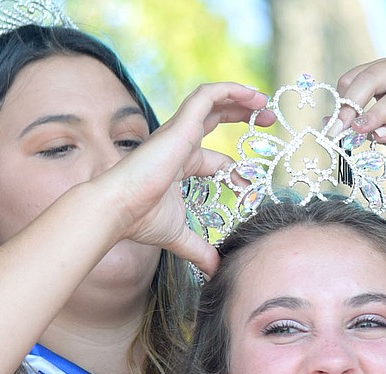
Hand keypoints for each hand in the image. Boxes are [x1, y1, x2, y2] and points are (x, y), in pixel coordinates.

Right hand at [99, 82, 273, 274]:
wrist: (118, 210)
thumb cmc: (141, 220)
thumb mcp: (180, 237)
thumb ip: (200, 251)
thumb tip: (216, 272)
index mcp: (181, 164)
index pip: (215, 159)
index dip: (238, 170)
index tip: (253, 187)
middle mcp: (180, 143)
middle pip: (215, 118)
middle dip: (242, 115)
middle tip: (268, 121)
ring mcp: (178, 131)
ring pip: (213, 100)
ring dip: (240, 98)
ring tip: (266, 102)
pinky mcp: (178, 125)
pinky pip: (207, 95)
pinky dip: (230, 90)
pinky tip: (252, 95)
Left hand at [335, 56, 385, 155]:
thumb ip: (363, 125)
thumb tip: (330, 124)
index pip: (356, 77)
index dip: (342, 101)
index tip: (332, 127)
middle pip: (372, 78)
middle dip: (352, 104)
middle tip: (338, 128)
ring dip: (374, 115)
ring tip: (358, 131)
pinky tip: (383, 137)